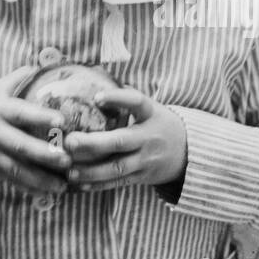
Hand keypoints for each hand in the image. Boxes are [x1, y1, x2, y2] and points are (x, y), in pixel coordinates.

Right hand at [0, 67, 71, 194]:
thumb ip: (21, 77)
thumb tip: (49, 60)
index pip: (21, 113)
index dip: (40, 117)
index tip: (62, 121)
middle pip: (20, 145)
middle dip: (44, 154)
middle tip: (67, 160)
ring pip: (16, 169)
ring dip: (40, 179)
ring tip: (63, 186)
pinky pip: (12, 182)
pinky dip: (30, 190)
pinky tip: (49, 195)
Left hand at [62, 87, 187, 191]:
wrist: (188, 154)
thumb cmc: (160, 125)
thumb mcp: (152, 109)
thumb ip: (127, 99)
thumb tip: (95, 74)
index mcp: (151, 115)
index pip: (137, 102)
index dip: (118, 99)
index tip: (97, 98)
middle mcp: (149, 137)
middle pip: (121, 141)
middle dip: (94, 143)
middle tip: (70, 141)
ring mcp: (146, 160)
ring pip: (117, 167)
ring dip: (92, 170)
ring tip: (70, 169)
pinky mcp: (142, 177)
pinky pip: (118, 182)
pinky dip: (99, 185)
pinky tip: (80, 184)